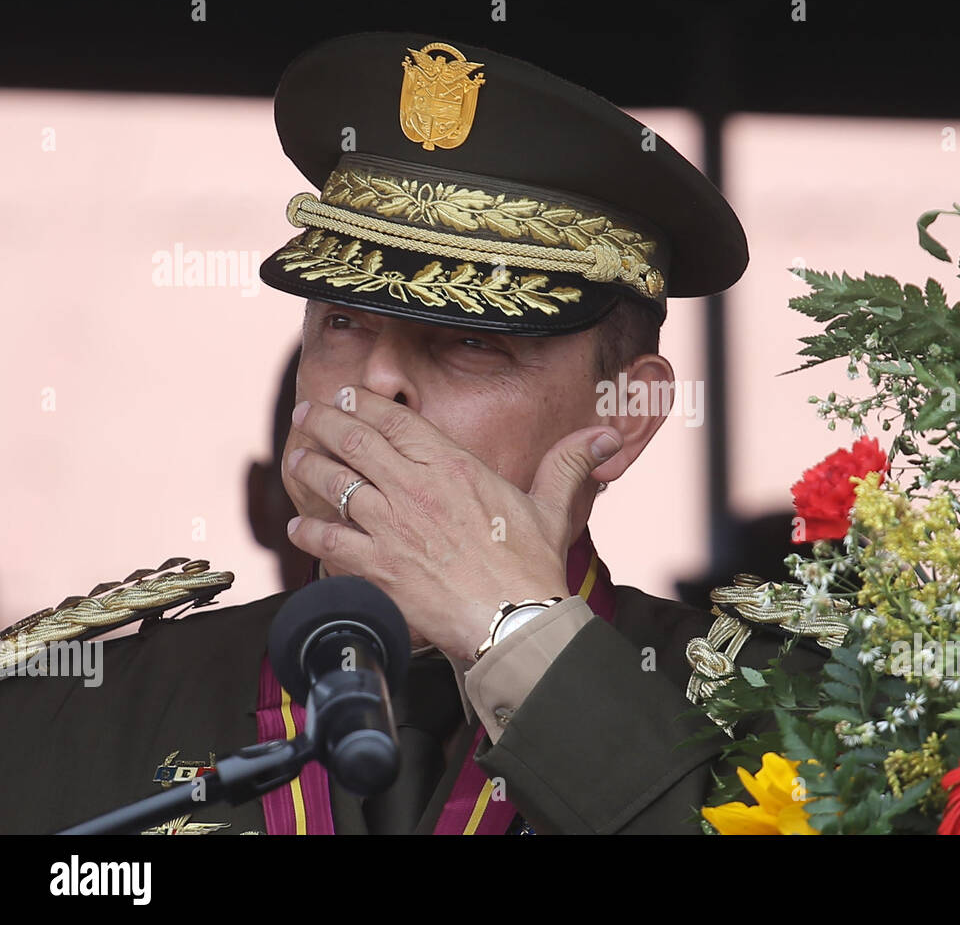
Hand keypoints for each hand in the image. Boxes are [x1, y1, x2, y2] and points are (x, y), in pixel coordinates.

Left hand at [283, 386, 621, 661]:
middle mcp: (416, 488)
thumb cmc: (532, 568)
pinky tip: (298, 525)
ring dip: (309, 466)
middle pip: (355, 441)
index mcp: (454, 467)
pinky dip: (308, 529)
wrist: (513, 622)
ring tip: (297, 458)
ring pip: (335, 483)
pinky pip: (328, 540)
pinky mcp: (375, 566)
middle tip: (308, 414)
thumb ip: (568, 464)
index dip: (365, 403)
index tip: (347, 395)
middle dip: (325, 422)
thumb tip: (604, 436)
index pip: (397, 421)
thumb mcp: (553, 508)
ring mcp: (391, 526)